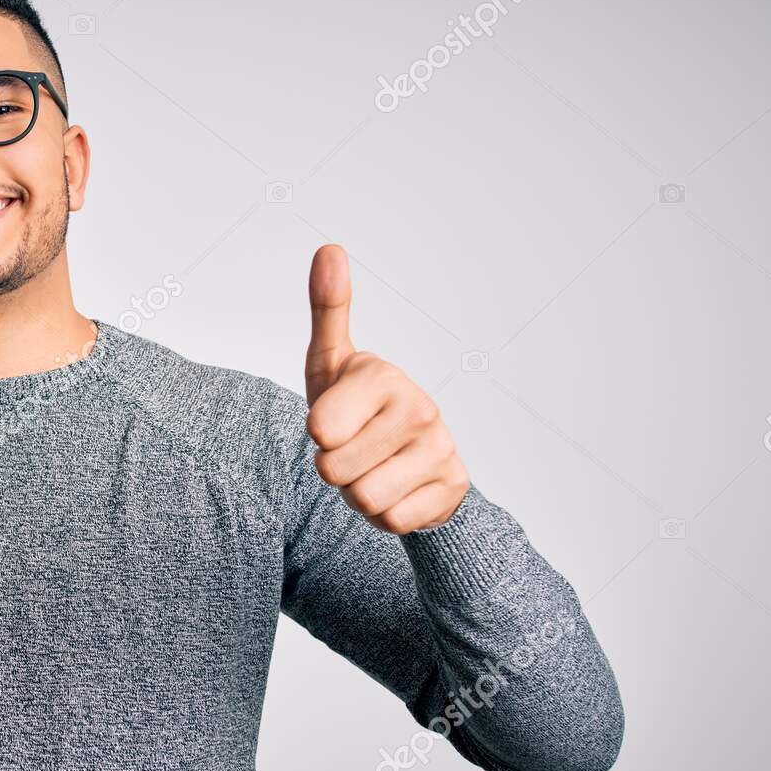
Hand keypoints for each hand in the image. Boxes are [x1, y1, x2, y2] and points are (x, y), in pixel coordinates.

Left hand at [303, 244, 468, 534]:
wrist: (412, 459)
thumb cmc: (357, 407)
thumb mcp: (333, 363)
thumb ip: (329, 310)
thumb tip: (329, 248)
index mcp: (384, 376)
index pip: (320, 432)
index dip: (318, 437)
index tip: (337, 421)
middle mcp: (420, 408)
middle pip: (335, 472)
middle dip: (335, 471)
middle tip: (354, 450)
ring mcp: (441, 450)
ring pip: (363, 501)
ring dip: (358, 494)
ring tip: (374, 467)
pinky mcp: (452, 489)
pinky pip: (391, 522)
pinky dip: (386, 514)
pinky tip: (398, 488)